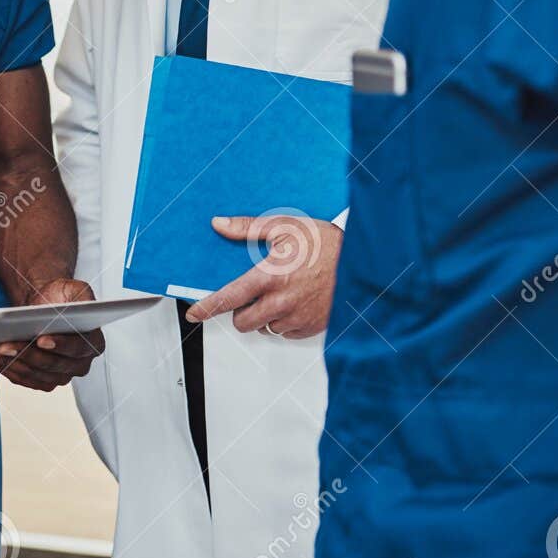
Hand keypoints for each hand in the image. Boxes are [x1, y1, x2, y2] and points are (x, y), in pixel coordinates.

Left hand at [0, 277, 104, 391]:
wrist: (46, 305)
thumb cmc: (61, 298)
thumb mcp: (76, 288)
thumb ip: (82, 297)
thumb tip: (71, 311)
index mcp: (93, 342)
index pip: (78, 348)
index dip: (60, 345)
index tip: (41, 339)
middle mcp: (80, 364)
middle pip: (53, 365)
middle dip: (27, 354)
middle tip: (5, 344)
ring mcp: (61, 375)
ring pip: (36, 375)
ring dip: (11, 364)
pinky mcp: (43, 380)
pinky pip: (24, 379)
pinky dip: (6, 369)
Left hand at [184, 215, 341, 338]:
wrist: (363, 259)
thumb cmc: (325, 242)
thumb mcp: (284, 226)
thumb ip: (246, 227)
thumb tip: (219, 224)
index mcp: (270, 277)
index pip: (228, 298)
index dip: (207, 308)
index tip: (194, 313)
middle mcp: (282, 302)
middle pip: (243, 322)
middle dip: (240, 311)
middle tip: (250, 295)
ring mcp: (298, 317)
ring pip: (265, 328)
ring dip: (263, 317)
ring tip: (278, 295)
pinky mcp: (312, 327)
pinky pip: (286, 333)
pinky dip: (283, 322)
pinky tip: (293, 303)